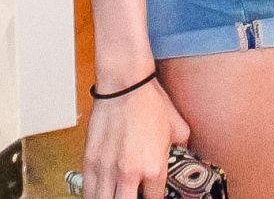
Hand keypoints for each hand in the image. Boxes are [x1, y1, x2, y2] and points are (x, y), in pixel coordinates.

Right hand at [80, 78, 187, 198]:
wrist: (124, 85)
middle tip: (134, 195)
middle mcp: (129, 173)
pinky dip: (95, 195)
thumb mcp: (177, 128)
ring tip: (118, 195)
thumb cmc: (148, 102)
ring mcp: (107, 169)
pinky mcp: (90, 161)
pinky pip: (88, 190)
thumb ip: (181, 149)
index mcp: (154, 168)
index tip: (153, 194)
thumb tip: (185, 155)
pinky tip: (101, 193)